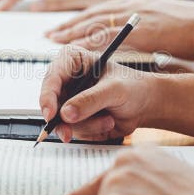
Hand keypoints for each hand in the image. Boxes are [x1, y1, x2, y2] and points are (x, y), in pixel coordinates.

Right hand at [39, 46, 158, 141]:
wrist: (145, 105)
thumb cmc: (133, 87)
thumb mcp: (114, 90)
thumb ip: (90, 100)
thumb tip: (66, 113)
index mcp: (73, 60)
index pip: (52, 77)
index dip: (48, 96)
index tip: (51, 114)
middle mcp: (67, 80)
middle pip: (50, 102)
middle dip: (62, 119)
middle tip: (68, 133)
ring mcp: (69, 99)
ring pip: (61, 120)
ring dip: (85, 125)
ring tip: (108, 119)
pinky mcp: (75, 116)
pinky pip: (72, 129)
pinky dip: (90, 131)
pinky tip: (106, 122)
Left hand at [47, 0, 193, 60]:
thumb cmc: (189, 26)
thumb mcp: (159, 19)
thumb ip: (139, 26)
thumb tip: (124, 40)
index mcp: (134, 1)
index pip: (99, 9)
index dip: (78, 19)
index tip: (60, 28)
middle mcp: (131, 4)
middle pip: (92, 14)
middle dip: (69, 25)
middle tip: (50, 35)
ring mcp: (137, 15)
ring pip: (98, 22)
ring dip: (75, 32)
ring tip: (57, 41)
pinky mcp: (142, 29)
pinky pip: (114, 36)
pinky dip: (94, 43)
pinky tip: (81, 50)